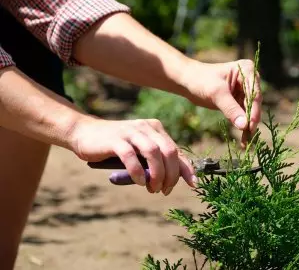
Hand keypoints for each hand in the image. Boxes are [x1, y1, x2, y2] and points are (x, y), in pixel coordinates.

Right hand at [68, 116, 195, 194]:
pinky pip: (131, 156)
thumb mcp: (139, 151)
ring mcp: (131, 131)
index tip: (193, 184)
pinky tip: (139, 182)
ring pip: (154, 153)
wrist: (84, 133)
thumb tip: (173, 179)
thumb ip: (155, 161)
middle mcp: (146, 127)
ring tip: (153, 188)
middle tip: (164, 190)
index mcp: (156, 129)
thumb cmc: (116, 146)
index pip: (176, 150)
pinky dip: (138, 172)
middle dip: (171, 175)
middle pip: (169, 152)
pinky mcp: (116, 139)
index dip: (186, 168)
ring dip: (157, 174)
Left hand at [182, 59, 261, 146]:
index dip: (253, 111)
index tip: (250, 126)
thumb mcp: (216, 93)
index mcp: (247, 70)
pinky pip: (243, 115)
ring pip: (250, 112)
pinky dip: (242, 126)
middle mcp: (249, 80)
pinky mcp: (239, 101)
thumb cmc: (200, 80)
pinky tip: (243, 139)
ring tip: (246, 142)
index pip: (254, 94)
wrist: (187, 81)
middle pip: (254, 104)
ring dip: (248, 126)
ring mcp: (245, 91)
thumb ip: (231, 108)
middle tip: (249, 137)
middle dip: (251, 120)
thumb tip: (244, 125)